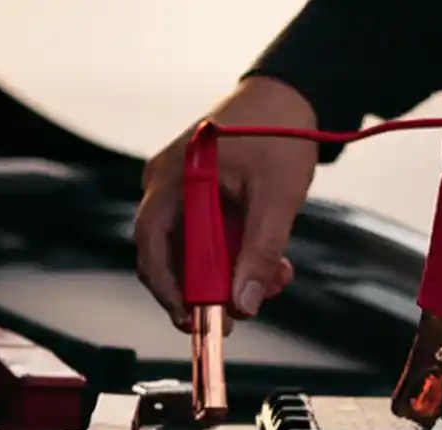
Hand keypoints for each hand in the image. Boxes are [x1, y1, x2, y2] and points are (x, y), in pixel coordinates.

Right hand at [134, 76, 316, 329]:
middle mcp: (165, 186)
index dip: (169, 291)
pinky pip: (204, 239)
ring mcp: (178, 191)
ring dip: (227, 275)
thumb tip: (244, 305)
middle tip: (241, 310)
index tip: (195, 320)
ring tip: (270, 278)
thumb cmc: (280, 132)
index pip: (152, 247)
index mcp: (172, 178)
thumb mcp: (276, 198)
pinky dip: (232, 256)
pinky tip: (266, 261)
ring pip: (191, 253)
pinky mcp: (196, 197)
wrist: (290, 97)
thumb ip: (260, 253)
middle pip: (169, 257)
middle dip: (207, 289)